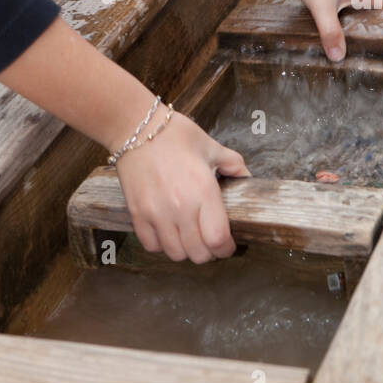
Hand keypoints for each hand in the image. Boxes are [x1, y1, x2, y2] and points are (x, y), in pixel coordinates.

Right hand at [115, 108, 250, 262]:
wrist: (135, 128)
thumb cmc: (174, 134)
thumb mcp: (210, 146)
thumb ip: (233, 164)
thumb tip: (247, 179)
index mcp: (203, 190)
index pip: (218, 239)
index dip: (227, 248)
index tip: (228, 243)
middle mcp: (180, 207)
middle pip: (199, 254)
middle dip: (209, 251)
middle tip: (209, 240)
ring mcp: (156, 213)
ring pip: (176, 254)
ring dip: (185, 250)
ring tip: (188, 236)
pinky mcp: (137, 214)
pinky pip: (152, 246)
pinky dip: (162, 244)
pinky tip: (167, 231)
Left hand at [290, 0, 381, 61]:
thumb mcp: (323, 5)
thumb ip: (331, 31)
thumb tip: (338, 57)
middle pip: (369, 18)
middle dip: (368, 36)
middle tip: (370, 58)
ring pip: (351, 19)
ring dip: (350, 34)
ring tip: (352, 55)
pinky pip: (336, 17)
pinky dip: (335, 29)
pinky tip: (331, 42)